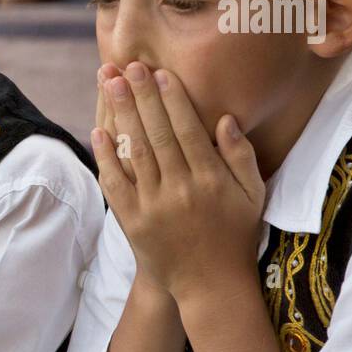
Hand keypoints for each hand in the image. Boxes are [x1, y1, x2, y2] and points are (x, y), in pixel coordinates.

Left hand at [91, 62, 264, 301]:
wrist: (209, 285)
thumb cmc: (235, 233)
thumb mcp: (252, 195)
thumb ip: (241, 156)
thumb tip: (224, 118)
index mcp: (211, 180)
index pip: (187, 130)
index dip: (172, 99)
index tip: (160, 73)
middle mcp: (181, 190)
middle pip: (156, 134)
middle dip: (140, 96)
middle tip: (127, 66)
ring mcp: (154, 207)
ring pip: (134, 152)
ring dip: (120, 115)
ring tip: (110, 83)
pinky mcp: (132, 222)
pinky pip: (115, 183)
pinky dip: (106, 156)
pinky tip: (98, 130)